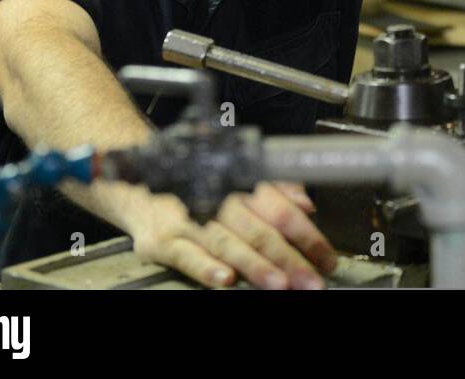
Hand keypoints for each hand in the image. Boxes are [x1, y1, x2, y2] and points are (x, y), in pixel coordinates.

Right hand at [124, 181, 336, 288]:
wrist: (138, 185)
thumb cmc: (197, 185)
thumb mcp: (239, 180)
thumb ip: (277, 191)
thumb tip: (308, 205)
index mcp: (240, 186)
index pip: (281, 212)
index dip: (307, 237)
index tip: (326, 259)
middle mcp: (217, 202)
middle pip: (259, 232)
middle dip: (288, 259)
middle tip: (310, 280)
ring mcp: (188, 221)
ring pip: (228, 245)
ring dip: (256, 266)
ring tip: (280, 284)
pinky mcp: (163, 241)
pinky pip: (186, 256)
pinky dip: (206, 268)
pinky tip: (225, 280)